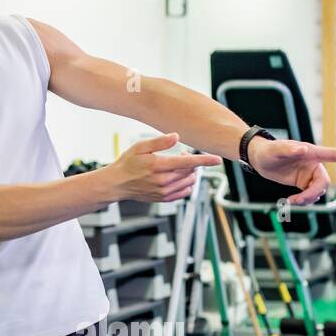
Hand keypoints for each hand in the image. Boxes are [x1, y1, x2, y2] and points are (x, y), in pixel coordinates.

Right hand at [102, 133, 220, 202]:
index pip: (187, 162)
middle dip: (192, 162)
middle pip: (190, 171)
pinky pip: (183, 192)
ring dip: (190, 173)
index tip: (217, 159)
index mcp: (158, 165)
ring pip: (188, 181)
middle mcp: (163, 180)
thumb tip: (176, 137)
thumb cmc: (127, 163)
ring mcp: (164, 191)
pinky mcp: (163, 198)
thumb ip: (159, 142)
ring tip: (178, 167)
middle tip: (181, 155)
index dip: (204, 161)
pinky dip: (186, 185)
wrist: (117, 183)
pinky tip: (179, 178)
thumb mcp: (140, 147)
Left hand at [246, 137, 335, 204]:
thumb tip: (304, 150)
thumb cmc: (267, 150)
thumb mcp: (276, 150)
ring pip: (317, 190)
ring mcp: (308, 174)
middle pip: (324, 182)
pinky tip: (292, 201)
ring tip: (291, 201)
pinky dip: (304, 200)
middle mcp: (313, 164)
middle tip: (298, 201)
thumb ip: (289, 149)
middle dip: (313, 193)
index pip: (334, 155)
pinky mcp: (302, 182)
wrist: (258, 158)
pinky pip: (310, 194)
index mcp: (311, 153)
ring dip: (308, 199)